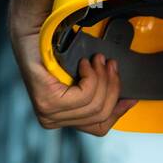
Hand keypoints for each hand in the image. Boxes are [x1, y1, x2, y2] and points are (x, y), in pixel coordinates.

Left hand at [8, 19, 137, 135]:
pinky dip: (90, 75)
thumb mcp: (80, 80)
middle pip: (101, 113)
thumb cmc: (55, 54)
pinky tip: (83, 63)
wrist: (32, 35)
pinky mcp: (47, 100)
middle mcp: (52, 121)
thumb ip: (98, 94)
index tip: (130, 97)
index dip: (118, 112)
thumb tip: (127, 102)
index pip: (99, 127)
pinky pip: (85, 94)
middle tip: (109, 64)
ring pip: (94, 103)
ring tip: (97, 60)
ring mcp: (48, 113)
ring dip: (102, 76)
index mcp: (61, 120)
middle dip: (111, 85)